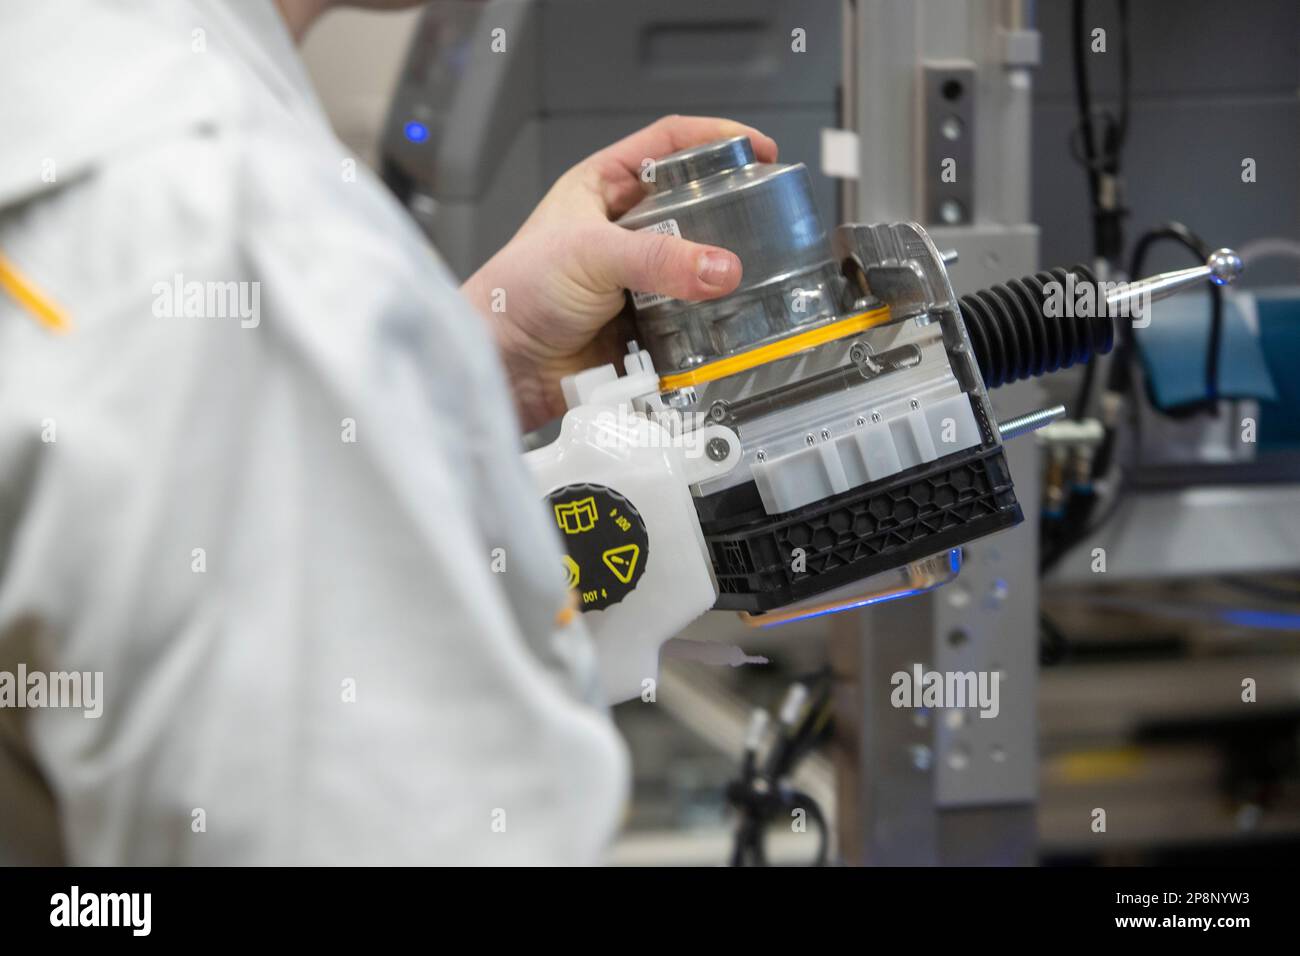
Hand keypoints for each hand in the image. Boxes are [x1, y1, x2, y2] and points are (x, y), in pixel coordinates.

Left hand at [461, 115, 777, 431]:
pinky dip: (708, 321)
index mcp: (602, 187)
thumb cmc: (517, 294)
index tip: (758, 149)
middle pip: (691, 205)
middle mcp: (622, 228)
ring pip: (695, 264)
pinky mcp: (645, 323)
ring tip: (753, 275)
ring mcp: (636, 277)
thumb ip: (658, 258)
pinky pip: (690, 316)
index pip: (668, 143)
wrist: (504, 366)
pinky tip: (723, 323)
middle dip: (727, 211)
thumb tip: (720, 267)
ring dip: (719, 274)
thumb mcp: (589, 254)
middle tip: (762, 218)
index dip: (715, 138)